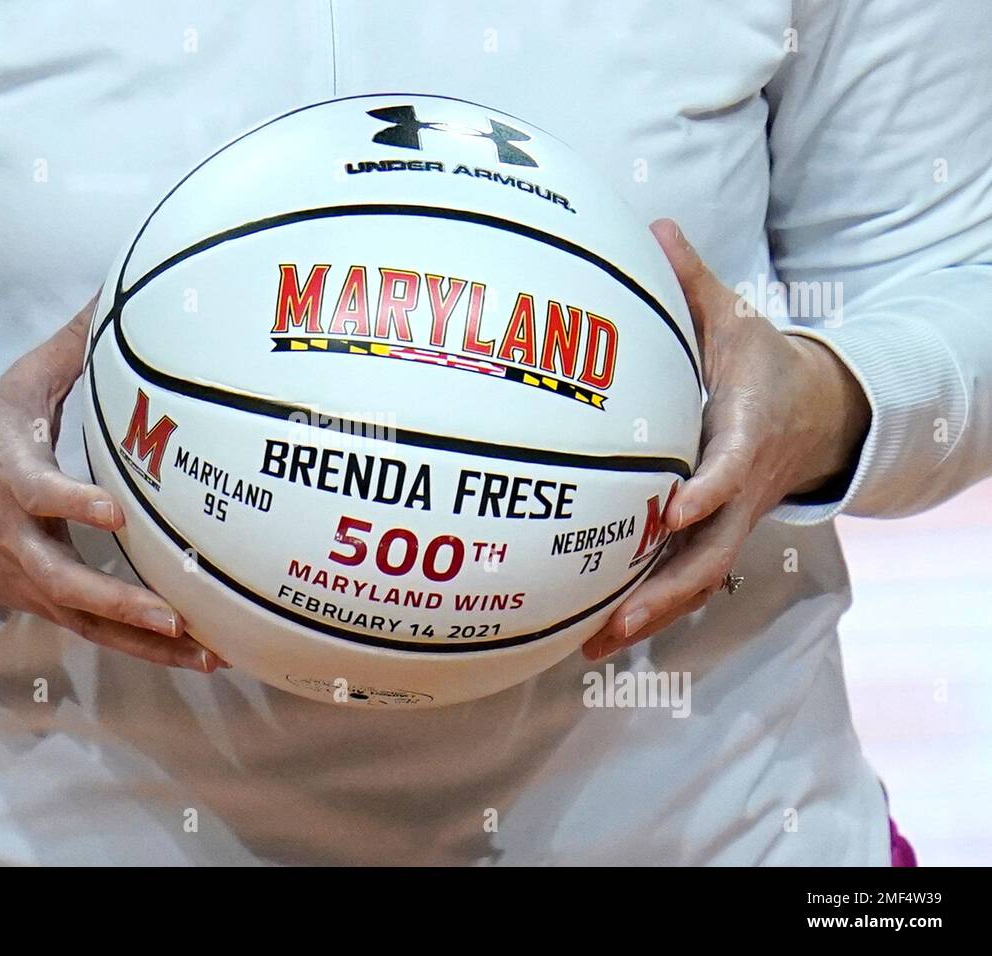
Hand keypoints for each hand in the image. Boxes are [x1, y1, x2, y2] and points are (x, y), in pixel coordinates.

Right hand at [0, 293, 225, 672]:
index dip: (73, 505)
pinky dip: (146, 651)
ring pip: (89, 622)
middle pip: (67, 583)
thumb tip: (114, 288)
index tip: (114, 513)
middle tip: (172, 614)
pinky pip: (99, 636)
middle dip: (119, 603)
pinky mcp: (50, 606)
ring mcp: (34, 584)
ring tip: (207, 652)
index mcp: (11, 483)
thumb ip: (69, 348)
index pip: (40, 496)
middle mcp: (20, 543)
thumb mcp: (16, 390)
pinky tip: (200, 656)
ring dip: (146, 642)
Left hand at [582, 219, 870, 659]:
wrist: (813, 410)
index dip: (707, 491)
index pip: (732, 469)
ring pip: (696, 581)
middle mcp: (740, 492)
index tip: (672, 510)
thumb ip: (692, 281)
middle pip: (710, 553)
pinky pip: (684, 579)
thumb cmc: (763, 362)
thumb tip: (654, 223)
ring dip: (650, 616)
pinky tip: (597, 631)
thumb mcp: (736, 317)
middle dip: (665, 589)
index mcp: (749, 434)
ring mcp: (729, 523)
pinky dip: (649, 608)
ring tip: (594, 647)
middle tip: (614, 619)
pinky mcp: (714, 536)